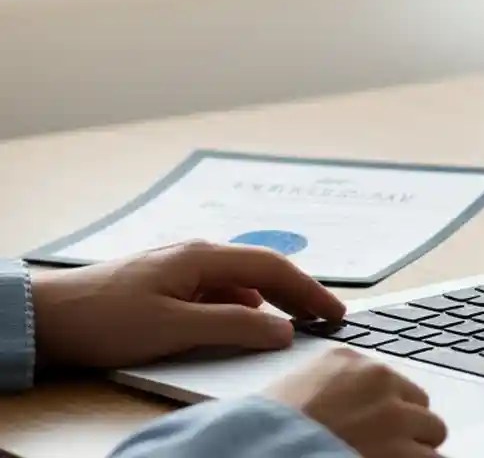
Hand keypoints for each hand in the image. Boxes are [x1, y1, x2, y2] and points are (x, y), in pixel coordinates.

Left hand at [31, 240, 344, 367]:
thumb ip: (233, 328)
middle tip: (326, 317)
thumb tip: (283, 331)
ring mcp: (181, 266)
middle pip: (262, 269)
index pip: (273, 268)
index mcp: (203, 256)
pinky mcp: (167, 282)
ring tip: (293, 323)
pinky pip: (220, 289)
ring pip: (242, 279)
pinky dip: (245, 304)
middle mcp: (196, 253)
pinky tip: (245, 323)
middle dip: (298, 292)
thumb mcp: (174, 329)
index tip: (335, 312)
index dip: (310, 290)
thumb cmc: (104, 319)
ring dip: (272, 299)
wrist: (46, 316)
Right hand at [265, 347, 447, 457]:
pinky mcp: (405, 451)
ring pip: (432, 431)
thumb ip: (328, 389)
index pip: (389, 381)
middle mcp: (378, 381)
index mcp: (348, 361)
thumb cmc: (264, 433)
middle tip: (382, 448)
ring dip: (415, 449)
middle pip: (417, 403)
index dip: (385, 409)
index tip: (374, 425)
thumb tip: (346, 408)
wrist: (260, 455)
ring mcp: (394, 416)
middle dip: (406, 427)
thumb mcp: (291, 392)